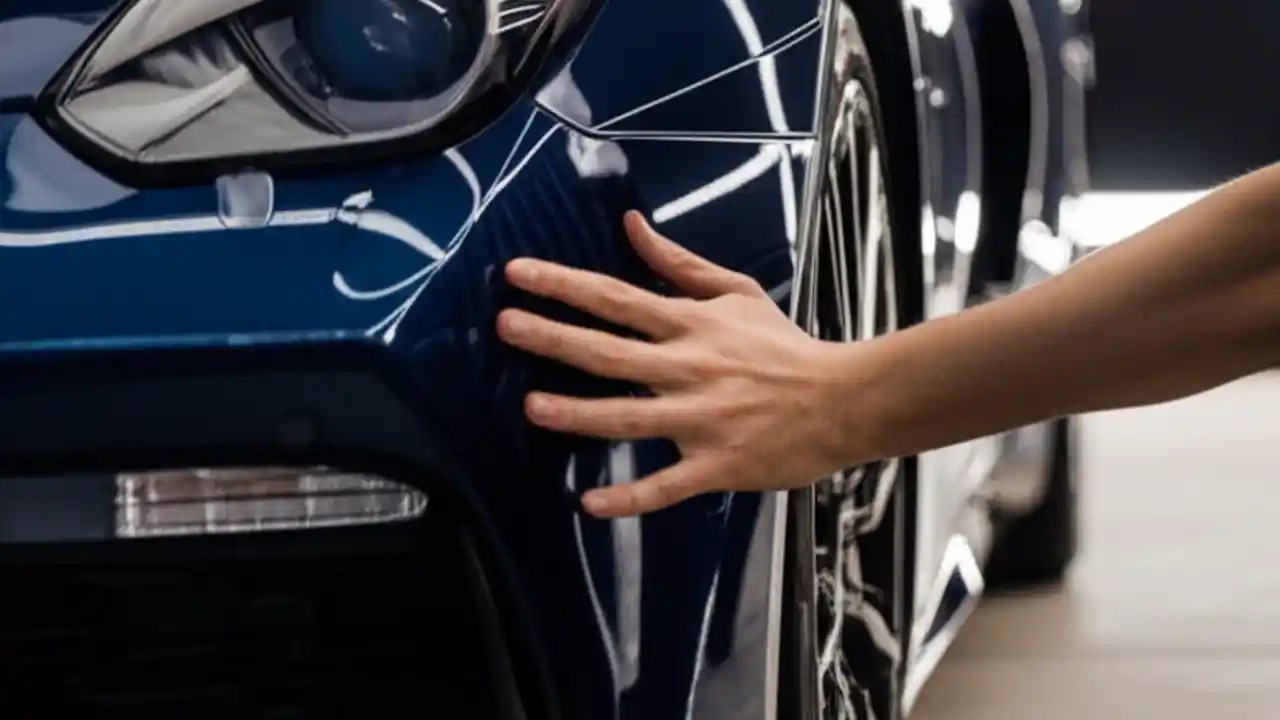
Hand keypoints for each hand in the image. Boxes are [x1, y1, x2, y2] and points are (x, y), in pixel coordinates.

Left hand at [497, 211, 866, 517]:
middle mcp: (690, 368)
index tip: (519, 273)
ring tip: (534, 407)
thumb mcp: (736, 292)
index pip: (617, 298)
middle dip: (554, 337)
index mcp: (692, 325)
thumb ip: (678, 264)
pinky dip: (631, 497)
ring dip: (580, 413)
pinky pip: (667, 485)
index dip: (564, 284)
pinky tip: (591, 504)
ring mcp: (702, 419)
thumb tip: (633, 226)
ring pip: (630, 418)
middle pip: (611, 352)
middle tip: (506, 326)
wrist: (844, 400)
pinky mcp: (717, 464)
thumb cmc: (786, 348)